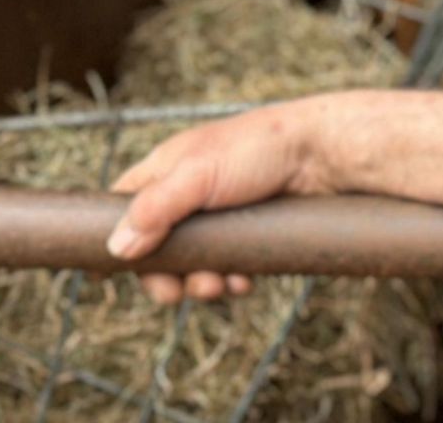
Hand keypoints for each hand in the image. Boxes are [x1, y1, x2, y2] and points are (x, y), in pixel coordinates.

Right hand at [107, 97, 334, 304]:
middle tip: (179, 294)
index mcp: (166, 168)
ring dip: (200, 282)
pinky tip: (242, 283)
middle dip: (166, 275)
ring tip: (218, 286)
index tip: (116, 272)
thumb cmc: (260, 149)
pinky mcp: (250, 229)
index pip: (122, 207)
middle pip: (157, 246)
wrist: (326, 152)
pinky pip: (228, 264)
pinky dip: (230, 278)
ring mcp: (220, 212)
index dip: (117, 239)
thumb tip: (118, 249)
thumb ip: (155, 209)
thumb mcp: (197, 175)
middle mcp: (189, 191)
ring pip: (194, 261)